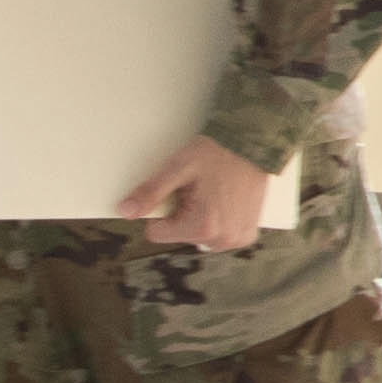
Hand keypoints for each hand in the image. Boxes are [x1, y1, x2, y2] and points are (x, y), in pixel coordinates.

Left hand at [119, 136, 278, 253]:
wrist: (256, 143)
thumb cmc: (217, 152)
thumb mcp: (178, 167)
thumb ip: (150, 192)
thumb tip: (125, 212)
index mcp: (201, 227)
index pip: (157, 233)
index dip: (162, 210)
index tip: (179, 191)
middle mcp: (222, 239)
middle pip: (179, 235)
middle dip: (183, 215)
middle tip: (199, 190)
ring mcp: (237, 239)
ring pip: (198, 238)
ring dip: (201, 221)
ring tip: (214, 194)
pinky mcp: (247, 235)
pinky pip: (220, 238)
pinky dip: (218, 224)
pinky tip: (225, 203)